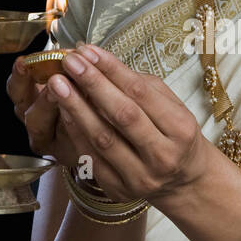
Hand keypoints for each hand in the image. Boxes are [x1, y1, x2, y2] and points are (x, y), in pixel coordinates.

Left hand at [8, 41, 208, 204]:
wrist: (182, 181)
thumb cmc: (174, 134)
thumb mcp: (172, 105)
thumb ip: (141, 86)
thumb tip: (99, 62)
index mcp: (181, 129)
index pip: (141, 93)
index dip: (112, 69)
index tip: (88, 51)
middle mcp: (162, 156)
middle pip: (122, 115)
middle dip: (92, 84)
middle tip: (70, 62)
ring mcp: (140, 177)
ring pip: (103, 138)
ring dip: (76, 108)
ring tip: (58, 84)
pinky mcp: (119, 190)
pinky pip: (91, 158)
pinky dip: (76, 132)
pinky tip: (64, 111)